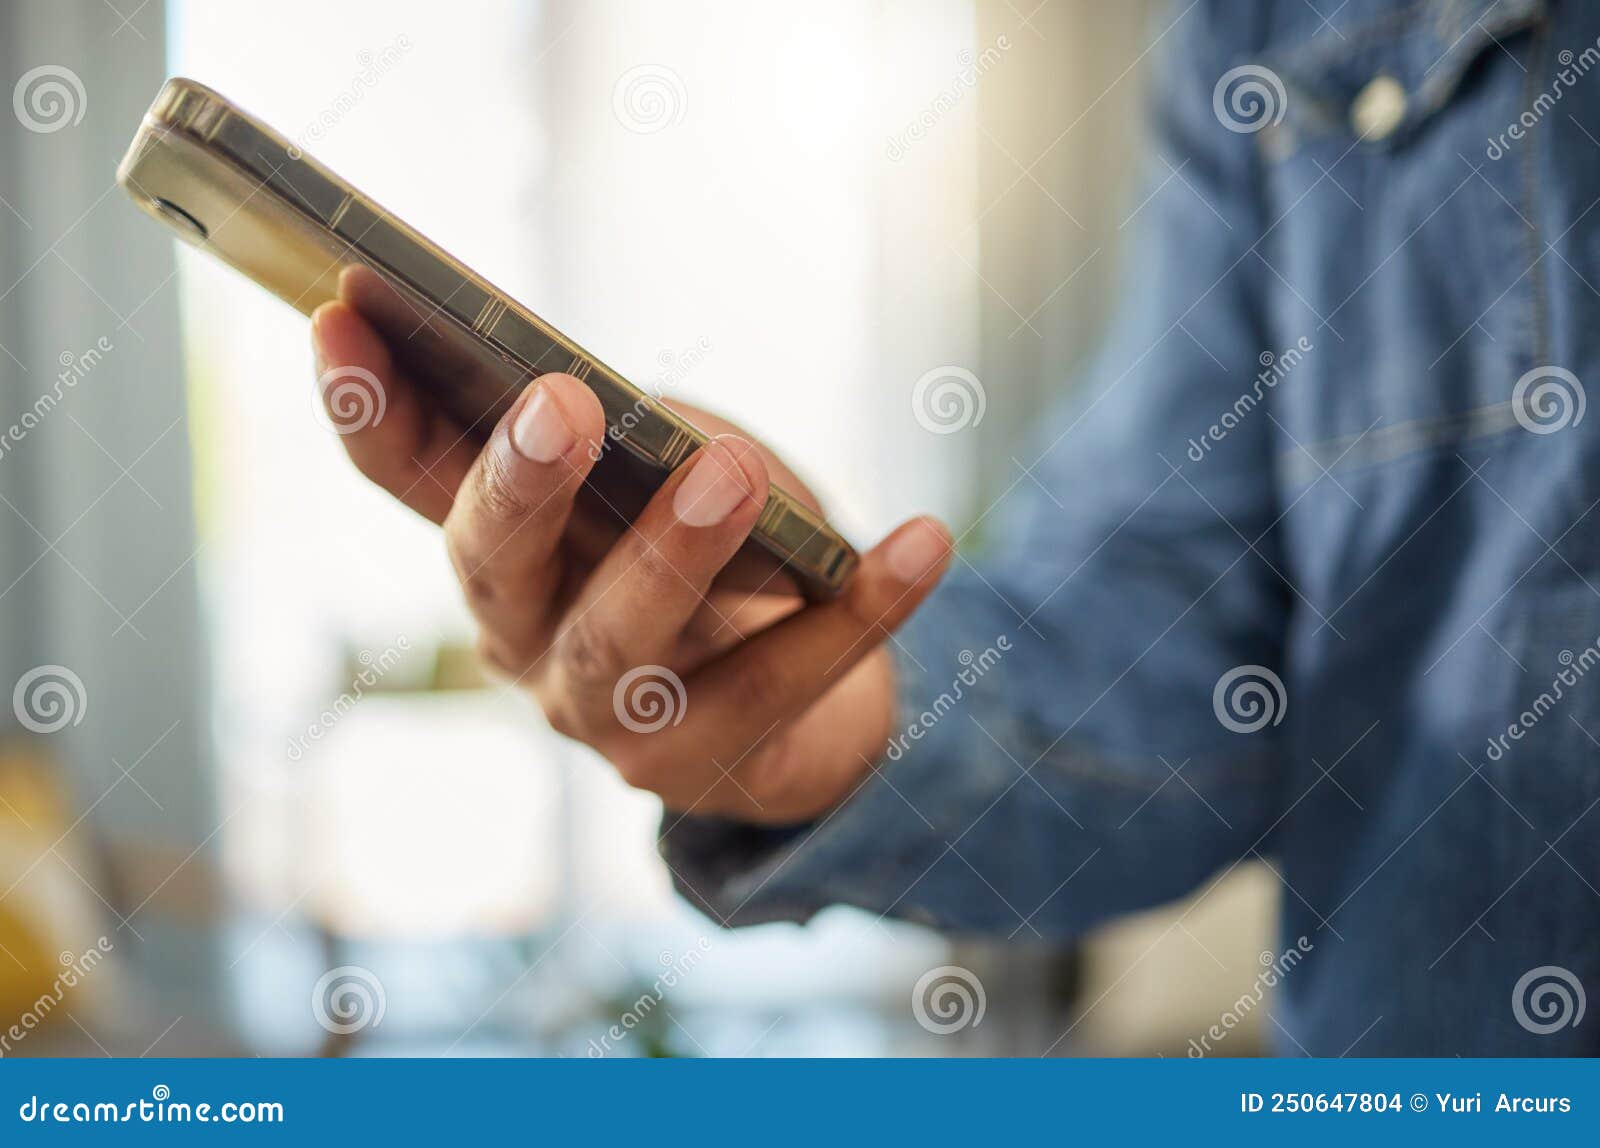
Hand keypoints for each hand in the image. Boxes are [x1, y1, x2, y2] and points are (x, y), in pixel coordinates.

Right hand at [310, 300, 951, 822]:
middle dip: (518, 487)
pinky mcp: (711, 764)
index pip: (409, 478)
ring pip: (625, 644)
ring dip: (675, 553)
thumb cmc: (710, 552)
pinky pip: (785, 681)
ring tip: (728, 473)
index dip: (367, 407)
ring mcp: (609, 718)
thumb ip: (639, 447)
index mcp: (498, 551)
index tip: (341, 314)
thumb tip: (666, 429)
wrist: (797, 701)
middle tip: (555, 404)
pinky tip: (921, 541)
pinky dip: (859, 609)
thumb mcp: (663, 476)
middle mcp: (526, 639)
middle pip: (494, 569)